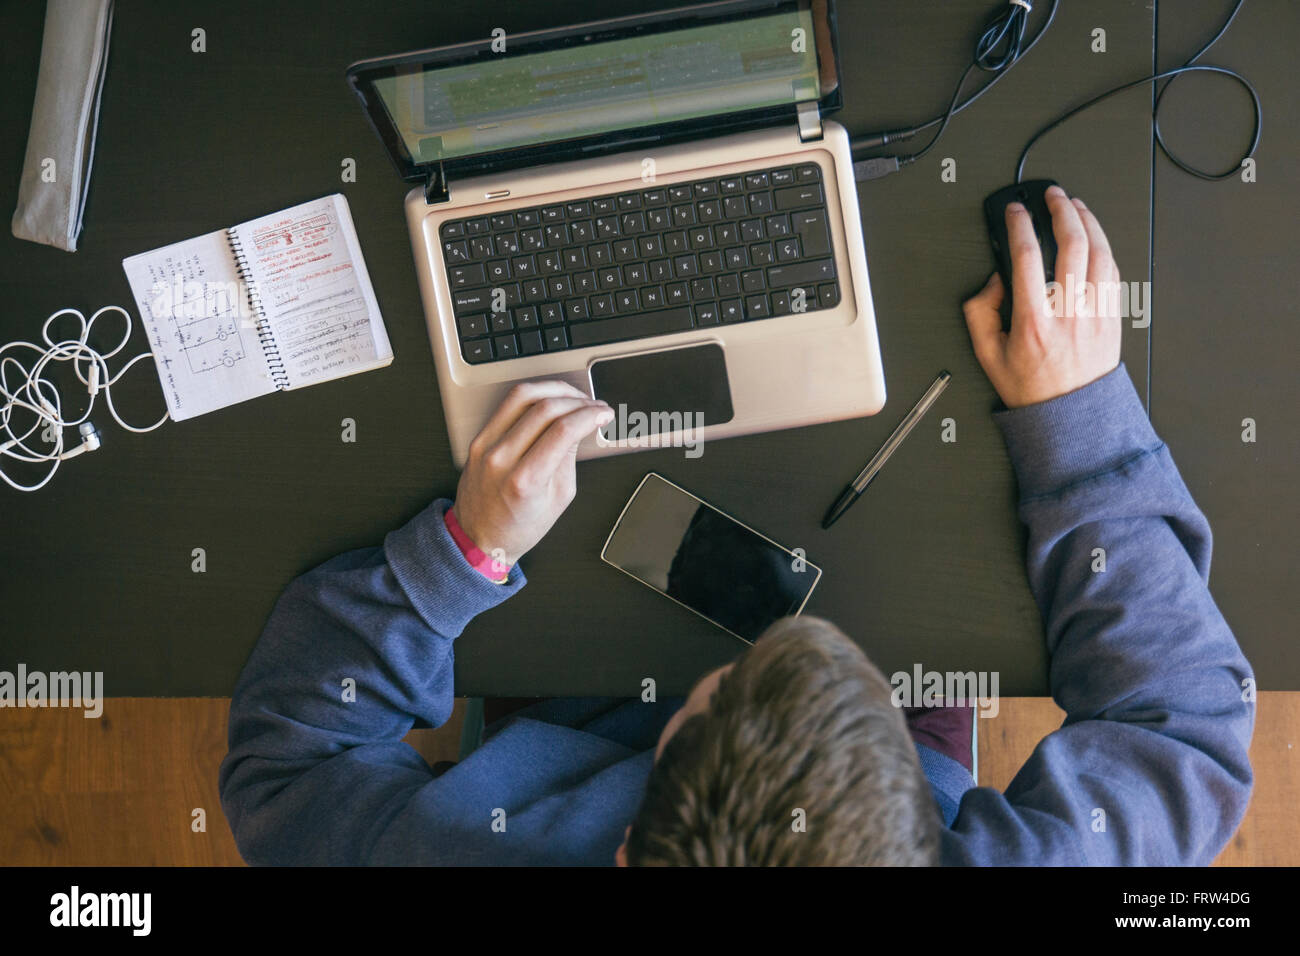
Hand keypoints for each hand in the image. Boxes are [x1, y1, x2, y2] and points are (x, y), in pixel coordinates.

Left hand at [450, 381, 612, 565]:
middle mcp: (501, 459)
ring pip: (523, 396)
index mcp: (525, 481)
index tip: (603, 414)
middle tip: (594, 406)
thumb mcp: (559, 498)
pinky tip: (549, 399)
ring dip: (555, 389)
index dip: (590, 415)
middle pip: (545, 408)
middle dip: (578, 401)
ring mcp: (486, 446)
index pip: (563, 430)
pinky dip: (534, 395)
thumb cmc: (518, 526)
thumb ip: (569, 458)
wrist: (479, 537)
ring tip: (573, 397)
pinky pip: (507, 404)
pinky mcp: (479, 438)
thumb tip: (581, 425)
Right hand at [962, 187, 1122, 407]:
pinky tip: (1093, 235)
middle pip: (1071, 244)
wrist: (1072, 414)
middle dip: (1061, 210)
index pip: (1027, 257)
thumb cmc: (1032, 387)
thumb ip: (980, 313)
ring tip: (1075, 205)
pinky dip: (1103, 245)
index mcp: (1034, 321)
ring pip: (1099, 251)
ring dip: (1088, 221)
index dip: (1020, 226)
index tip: (1015, 212)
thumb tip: (995, 281)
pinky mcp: (1112, 315)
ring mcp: (1095, 312)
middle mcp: (1068, 312)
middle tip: (1052, 194)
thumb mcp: (987, 355)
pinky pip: (1113, 270)